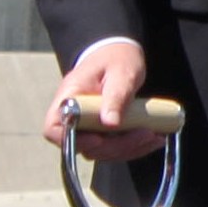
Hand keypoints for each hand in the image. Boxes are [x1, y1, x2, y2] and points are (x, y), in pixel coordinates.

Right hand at [43, 40, 160, 161]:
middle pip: (82, 145)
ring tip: (154, 136)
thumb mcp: (121, 72)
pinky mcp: (103, 132)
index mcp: (69, 97)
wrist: (120, 55)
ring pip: (101, 151)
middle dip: (115, 146)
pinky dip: (135, 147)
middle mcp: (73, 116)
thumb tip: (110, 124)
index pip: (53, 127)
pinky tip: (154, 138)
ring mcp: (88, 126)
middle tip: (144, 134)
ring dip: (129, 149)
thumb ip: (116, 96)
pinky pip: (114, 148)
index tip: (98, 139)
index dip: (69, 140)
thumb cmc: (117, 58)